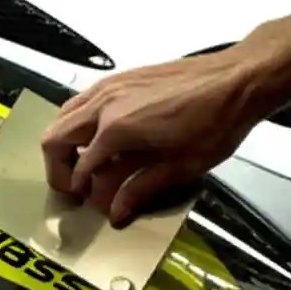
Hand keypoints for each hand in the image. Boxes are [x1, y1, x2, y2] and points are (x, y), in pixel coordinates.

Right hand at [41, 38, 290, 226]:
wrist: (237, 79)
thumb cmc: (216, 122)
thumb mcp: (180, 166)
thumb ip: (141, 189)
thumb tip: (117, 211)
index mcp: (116, 128)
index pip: (81, 169)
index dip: (84, 194)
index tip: (93, 206)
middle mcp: (105, 104)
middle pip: (54, 138)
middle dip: (58, 169)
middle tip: (74, 189)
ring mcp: (110, 87)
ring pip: (63, 117)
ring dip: (65, 144)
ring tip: (84, 165)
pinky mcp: (121, 78)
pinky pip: (83, 101)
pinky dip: (79, 123)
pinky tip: (102, 140)